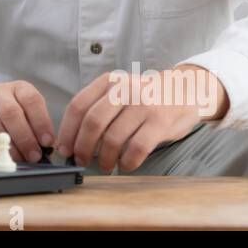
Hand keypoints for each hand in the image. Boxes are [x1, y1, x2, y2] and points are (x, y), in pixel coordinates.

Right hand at [0, 81, 54, 161]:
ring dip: (11, 148)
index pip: (31, 100)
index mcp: (16, 88)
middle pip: (11, 113)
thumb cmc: (12, 112)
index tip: (47, 141)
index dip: (41, 122)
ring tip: (21, 159)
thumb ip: (38, 124)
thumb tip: (48, 146)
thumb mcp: (28, 110)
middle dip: (25, 138)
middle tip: (35, 155)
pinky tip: (4, 158)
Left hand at [55, 66, 224, 173]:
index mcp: (108, 81)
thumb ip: (97, 108)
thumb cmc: (145, 97)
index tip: (63, 149)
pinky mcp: (160, 121)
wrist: (184, 90)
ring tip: (104, 166)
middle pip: (92, 122)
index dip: (67, 131)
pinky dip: (127, 162)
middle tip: (81, 162)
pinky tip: (125, 166)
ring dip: (104, 159)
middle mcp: (124, 89)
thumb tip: (71, 141)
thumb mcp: (118, 91)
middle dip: (82, 148)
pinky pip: (137, 148)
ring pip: (113, 138)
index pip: (78, 106)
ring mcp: (143, 104)